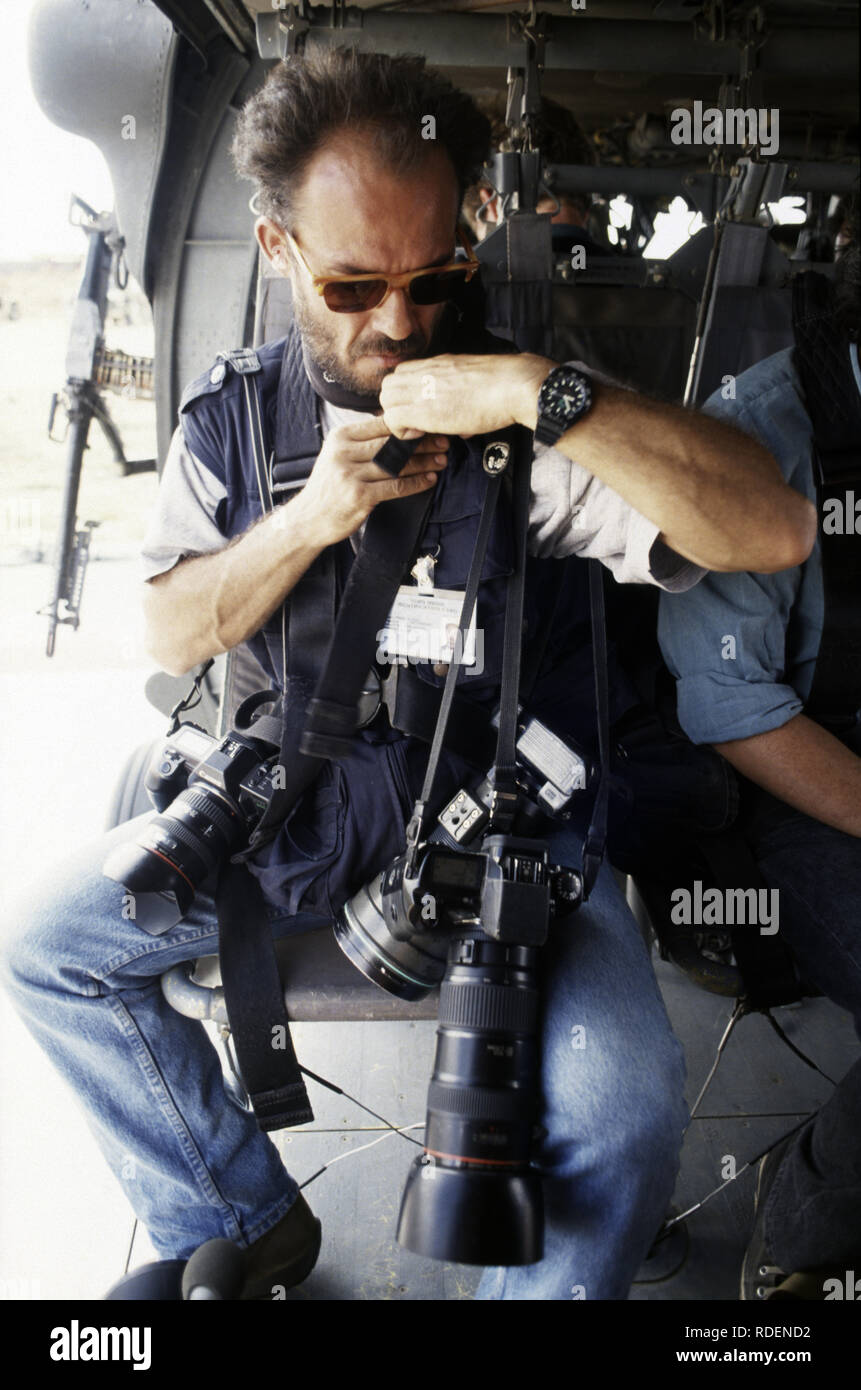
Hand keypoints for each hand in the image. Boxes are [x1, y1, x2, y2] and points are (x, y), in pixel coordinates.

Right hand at [290, 417, 448, 546]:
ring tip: (441, 460)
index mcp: (340, 437)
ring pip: (397, 464)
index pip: (381, 425)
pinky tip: (430, 479)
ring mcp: (351, 475)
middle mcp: (344, 453)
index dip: (409, 425)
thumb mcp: (337, 455)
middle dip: (421, 442)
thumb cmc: (328, 487)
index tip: (430, 425)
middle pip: (391, 443)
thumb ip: (361, 441)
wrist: (309, 519)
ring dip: (424, 462)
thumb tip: (396, 425)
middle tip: (443, 441)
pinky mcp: (359, 496)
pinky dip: (416, 483)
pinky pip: (395, 487)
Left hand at [379, 353, 554, 437]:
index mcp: (438, 364)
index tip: (419, 408)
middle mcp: (425, 372)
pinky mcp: (424, 410)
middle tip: (414, 421)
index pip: (402, 373)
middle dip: (396, 405)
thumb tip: (461, 426)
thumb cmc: (504, 385)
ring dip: (396, 417)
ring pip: (385, 400)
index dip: (405, 393)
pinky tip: (419, 435)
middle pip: (388, 385)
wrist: (513, 385)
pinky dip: (401, 431)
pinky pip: (393, 419)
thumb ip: (461, 396)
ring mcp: (422, 389)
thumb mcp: (475, 383)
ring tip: (417, 429)